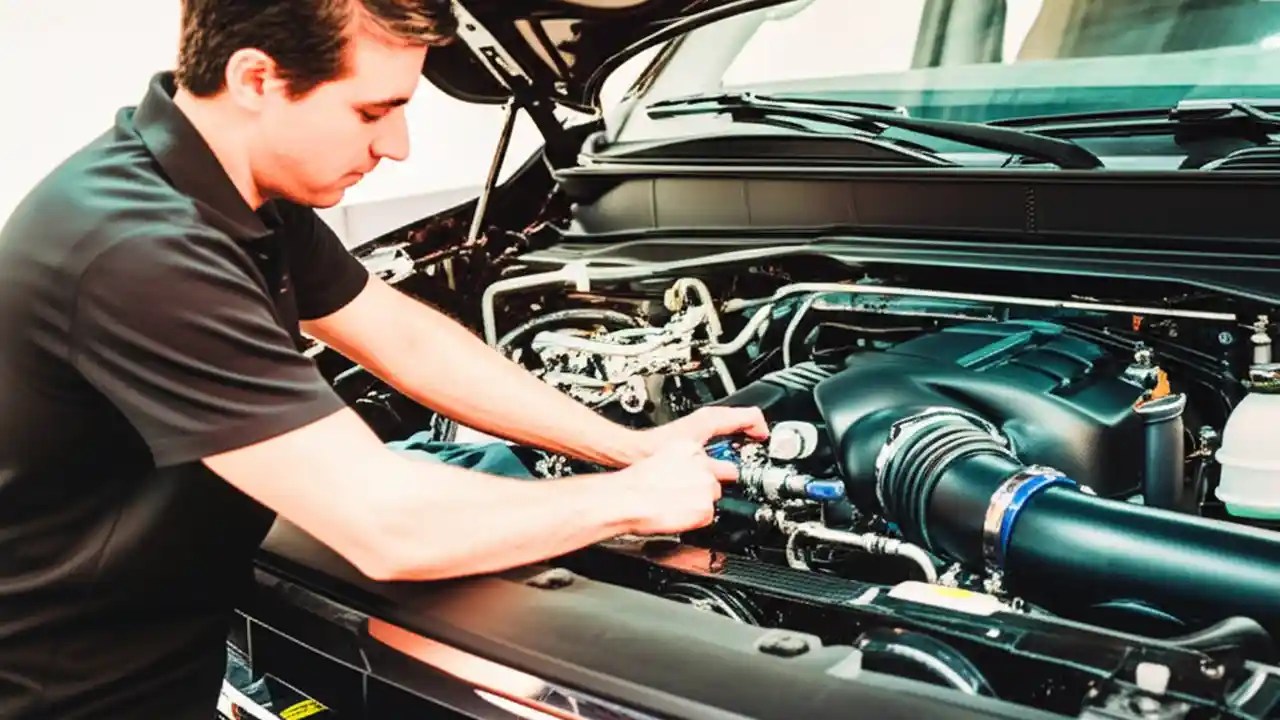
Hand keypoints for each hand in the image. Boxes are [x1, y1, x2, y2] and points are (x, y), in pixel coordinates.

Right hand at [615, 441, 724, 534]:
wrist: (627, 499)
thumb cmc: (633, 482)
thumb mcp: (659, 459)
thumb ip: (679, 463)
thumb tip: (683, 474)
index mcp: (689, 447)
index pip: (710, 460)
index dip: (701, 472)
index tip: (692, 479)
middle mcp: (702, 463)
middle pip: (717, 478)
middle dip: (704, 488)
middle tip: (684, 496)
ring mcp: (707, 486)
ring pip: (714, 497)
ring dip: (700, 503)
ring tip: (677, 507)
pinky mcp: (706, 509)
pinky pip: (707, 516)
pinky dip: (696, 520)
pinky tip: (678, 517)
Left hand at [633, 406, 768, 480]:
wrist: (635, 451)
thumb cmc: (656, 449)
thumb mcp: (693, 460)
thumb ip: (717, 466)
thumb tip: (733, 473)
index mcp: (711, 420)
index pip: (750, 415)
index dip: (761, 430)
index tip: (765, 443)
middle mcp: (706, 418)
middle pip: (742, 420)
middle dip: (752, 434)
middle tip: (758, 450)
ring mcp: (700, 423)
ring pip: (730, 426)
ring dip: (740, 439)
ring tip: (744, 455)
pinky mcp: (693, 432)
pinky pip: (718, 432)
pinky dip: (726, 442)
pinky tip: (722, 458)